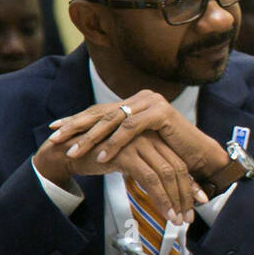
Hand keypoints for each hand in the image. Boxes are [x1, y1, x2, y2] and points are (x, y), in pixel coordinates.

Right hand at [35, 128, 202, 223]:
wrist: (65, 152)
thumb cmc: (98, 157)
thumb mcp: (130, 162)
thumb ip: (148, 169)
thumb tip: (170, 189)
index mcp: (152, 136)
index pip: (178, 162)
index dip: (189, 184)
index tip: (199, 202)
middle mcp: (148, 136)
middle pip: (177, 168)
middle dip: (185, 195)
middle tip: (188, 217)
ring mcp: (138, 142)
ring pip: (166, 173)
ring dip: (174, 200)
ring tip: (177, 220)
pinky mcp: (126, 152)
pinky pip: (151, 178)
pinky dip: (160, 198)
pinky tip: (164, 212)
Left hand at [48, 91, 229, 179]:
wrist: (200, 156)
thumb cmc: (171, 153)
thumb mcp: (139, 143)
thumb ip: (121, 137)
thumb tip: (93, 143)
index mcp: (135, 102)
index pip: (100, 110)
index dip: (76, 119)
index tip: (54, 128)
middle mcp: (142, 98)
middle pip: (102, 112)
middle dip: (75, 126)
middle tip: (54, 137)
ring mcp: (152, 102)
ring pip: (113, 120)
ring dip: (91, 138)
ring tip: (74, 151)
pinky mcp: (161, 112)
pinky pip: (131, 128)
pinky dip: (115, 143)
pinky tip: (102, 156)